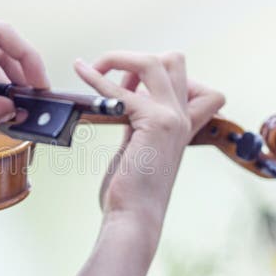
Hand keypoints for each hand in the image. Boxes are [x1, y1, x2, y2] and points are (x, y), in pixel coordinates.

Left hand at [74, 52, 224, 223]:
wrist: (134, 218)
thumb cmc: (131, 192)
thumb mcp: (138, 148)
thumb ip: (137, 123)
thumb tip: (124, 99)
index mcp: (182, 124)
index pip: (193, 82)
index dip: (162, 75)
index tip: (130, 85)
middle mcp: (182, 117)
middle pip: (175, 61)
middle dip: (137, 58)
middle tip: (109, 71)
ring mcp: (172, 117)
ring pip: (156, 62)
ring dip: (121, 58)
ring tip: (95, 69)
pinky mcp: (155, 122)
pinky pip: (122, 89)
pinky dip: (97, 77)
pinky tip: (82, 71)